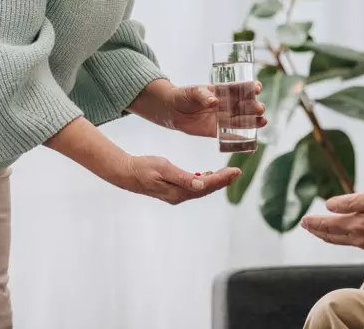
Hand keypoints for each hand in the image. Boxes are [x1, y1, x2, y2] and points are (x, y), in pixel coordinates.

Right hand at [114, 155, 239, 204]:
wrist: (126, 173)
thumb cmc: (144, 168)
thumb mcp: (164, 169)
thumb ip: (183, 178)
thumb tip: (202, 185)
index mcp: (179, 192)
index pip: (207, 186)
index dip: (222, 179)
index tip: (235, 171)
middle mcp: (180, 196)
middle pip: (207, 189)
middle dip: (223, 181)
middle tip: (237, 171)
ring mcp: (176, 195)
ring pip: (201, 189)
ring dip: (215, 181)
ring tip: (228, 173)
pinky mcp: (173, 190)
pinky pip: (193, 188)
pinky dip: (204, 181)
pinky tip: (209, 175)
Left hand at [130, 80, 266, 137]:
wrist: (171, 110)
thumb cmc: (183, 96)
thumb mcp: (192, 92)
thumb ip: (203, 95)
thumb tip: (214, 101)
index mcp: (223, 91)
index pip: (241, 88)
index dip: (250, 87)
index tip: (257, 88)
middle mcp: (227, 104)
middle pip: (245, 106)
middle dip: (254, 107)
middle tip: (259, 109)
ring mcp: (223, 118)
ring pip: (242, 121)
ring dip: (253, 122)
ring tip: (262, 123)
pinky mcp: (217, 131)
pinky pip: (232, 137)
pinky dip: (242, 143)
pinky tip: (251, 147)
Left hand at [300, 190, 363, 251]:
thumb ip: (348, 202)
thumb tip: (328, 205)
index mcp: (354, 226)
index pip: (327, 226)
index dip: (314, 223)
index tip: (304, 220)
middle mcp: (358, 238)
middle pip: (331, 236)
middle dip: (317, 231)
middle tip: (307, 225)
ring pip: (340, 241)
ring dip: (327, 235)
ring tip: (319, 230)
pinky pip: (351, 242)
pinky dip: (340, 237)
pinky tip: (342, 233)